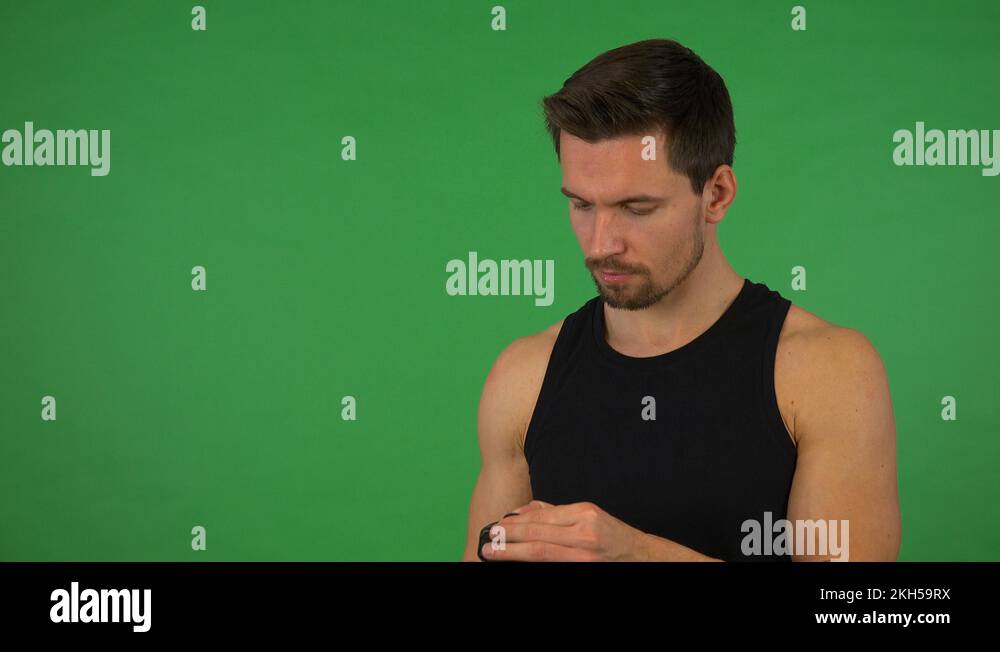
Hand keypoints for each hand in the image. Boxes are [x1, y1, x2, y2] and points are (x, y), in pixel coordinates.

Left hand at [480, 500, 646, 561]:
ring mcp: (585, 556)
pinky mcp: (584, 570)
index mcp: (584, 514)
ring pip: (542, 553)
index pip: (541, 517)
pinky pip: (553, 566)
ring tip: (493, 553)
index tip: (496, 525)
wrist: (642, 557)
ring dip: (514, 553)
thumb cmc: (613, 535)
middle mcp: (585, 534)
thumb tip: (521, 511)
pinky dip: (534, 564)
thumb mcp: (588, 515)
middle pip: (538, 535)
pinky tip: (518, 562)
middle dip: (508, 538)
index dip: (515, 522)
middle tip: (487, 541)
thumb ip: (556, 513)